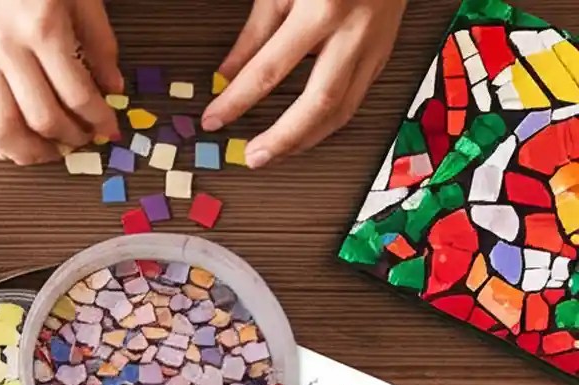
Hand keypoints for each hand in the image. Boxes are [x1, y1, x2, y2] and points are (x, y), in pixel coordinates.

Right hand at [0, 0, 123, 164]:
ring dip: (36, 150)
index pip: (76, 93)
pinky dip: (5, 142)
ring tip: (57, 151)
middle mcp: (10, 48)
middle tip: (88, 138)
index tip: (110, 128)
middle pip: (43, 118)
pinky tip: (22, 148)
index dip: (97, 119)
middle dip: (72, 137)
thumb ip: (99, 39)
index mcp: (43, 27)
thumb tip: (113, 87)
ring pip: (6, 128)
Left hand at [202, 0, 406, 167]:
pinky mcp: (384, 54)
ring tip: (275, 152)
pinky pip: (356, 99)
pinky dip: (328, 121)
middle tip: (252, 157)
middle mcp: (353, 32)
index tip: (214, 119)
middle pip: (318, 104)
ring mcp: (375, 46)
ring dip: (306, 139)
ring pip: (343, 110)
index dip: (237, 100)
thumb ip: (254, 33)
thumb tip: (227, 76)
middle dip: (282, 139)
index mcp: (322, 10)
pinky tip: (307, 131)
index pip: (269, 70)